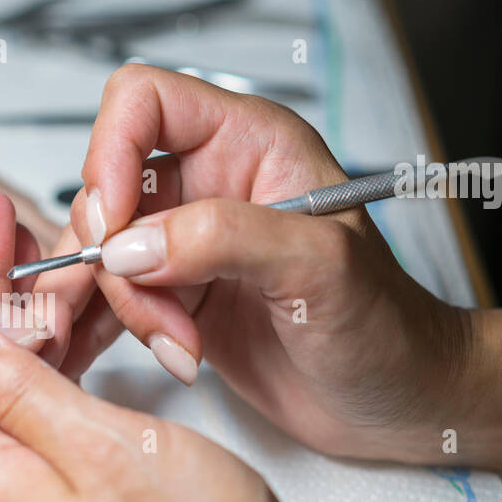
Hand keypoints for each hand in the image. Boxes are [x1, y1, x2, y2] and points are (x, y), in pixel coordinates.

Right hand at [35, 64, 467, 461]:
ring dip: (123, 308)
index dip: (112, 152)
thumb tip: (131, 245)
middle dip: (119, 261)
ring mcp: (185, 242)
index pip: (144, 101)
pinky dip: (107, 332)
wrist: (398, 400)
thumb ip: (225, 239)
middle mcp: (209, 183)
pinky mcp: (173, 295)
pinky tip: (146, 357)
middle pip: (108, 191)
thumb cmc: (387, 326)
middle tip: (164, 317)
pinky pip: (108, 299)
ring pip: (102, 253)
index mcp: (250, 143)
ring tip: (181, 350)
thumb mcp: (320, 269)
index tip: (114, 225)